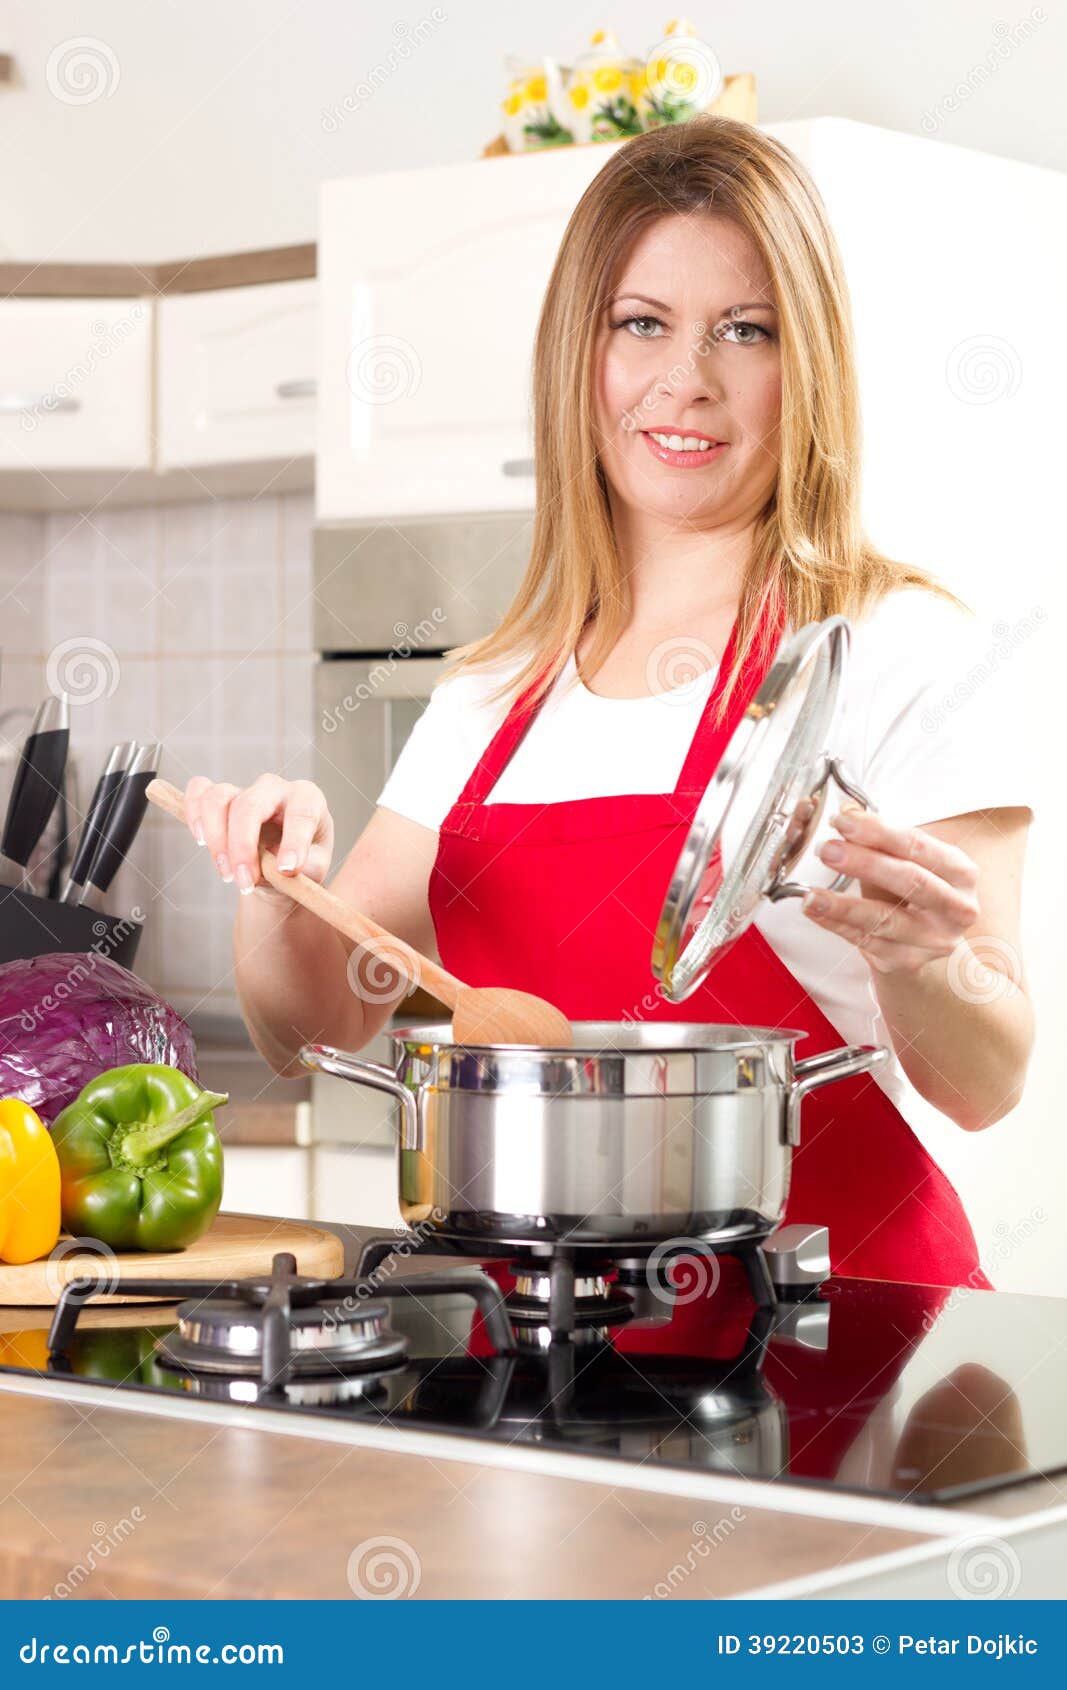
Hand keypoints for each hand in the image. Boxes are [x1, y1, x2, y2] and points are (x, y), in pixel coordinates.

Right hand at [183, 774, 334, 901]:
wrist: (280, 867)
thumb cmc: (302, 864)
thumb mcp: (314, 870)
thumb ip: (306, 868)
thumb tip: (284, 868)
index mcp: (308, 800)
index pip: (302, 813)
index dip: (294, 841)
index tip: (287, 870)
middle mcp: (276, 788)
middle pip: (251, 805)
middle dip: (242, 847)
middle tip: (245, 883)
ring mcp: (245, 789)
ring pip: (219, 798)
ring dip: (216, 839)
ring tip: (226, 873)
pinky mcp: (221, 796)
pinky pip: (198, 790)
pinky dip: (193, 812)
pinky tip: (201, 840)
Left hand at [801, 804, 979, 974]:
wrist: (928, 948)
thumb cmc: (914, 897)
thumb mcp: (905, 863)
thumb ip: (879, 841)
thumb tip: (847, 811)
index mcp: (960, 872)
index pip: (918, 846)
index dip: (878, 832)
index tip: (844, 820)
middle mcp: (956, 908)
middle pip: (909, 881)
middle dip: (864, 863)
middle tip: (827, 850)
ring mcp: (934, 939)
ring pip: (885, 919)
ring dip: (843, 905)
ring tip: (811, 894)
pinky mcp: (908, 962)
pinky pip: (866, 942)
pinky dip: (836, 925)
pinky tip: (815, 911)